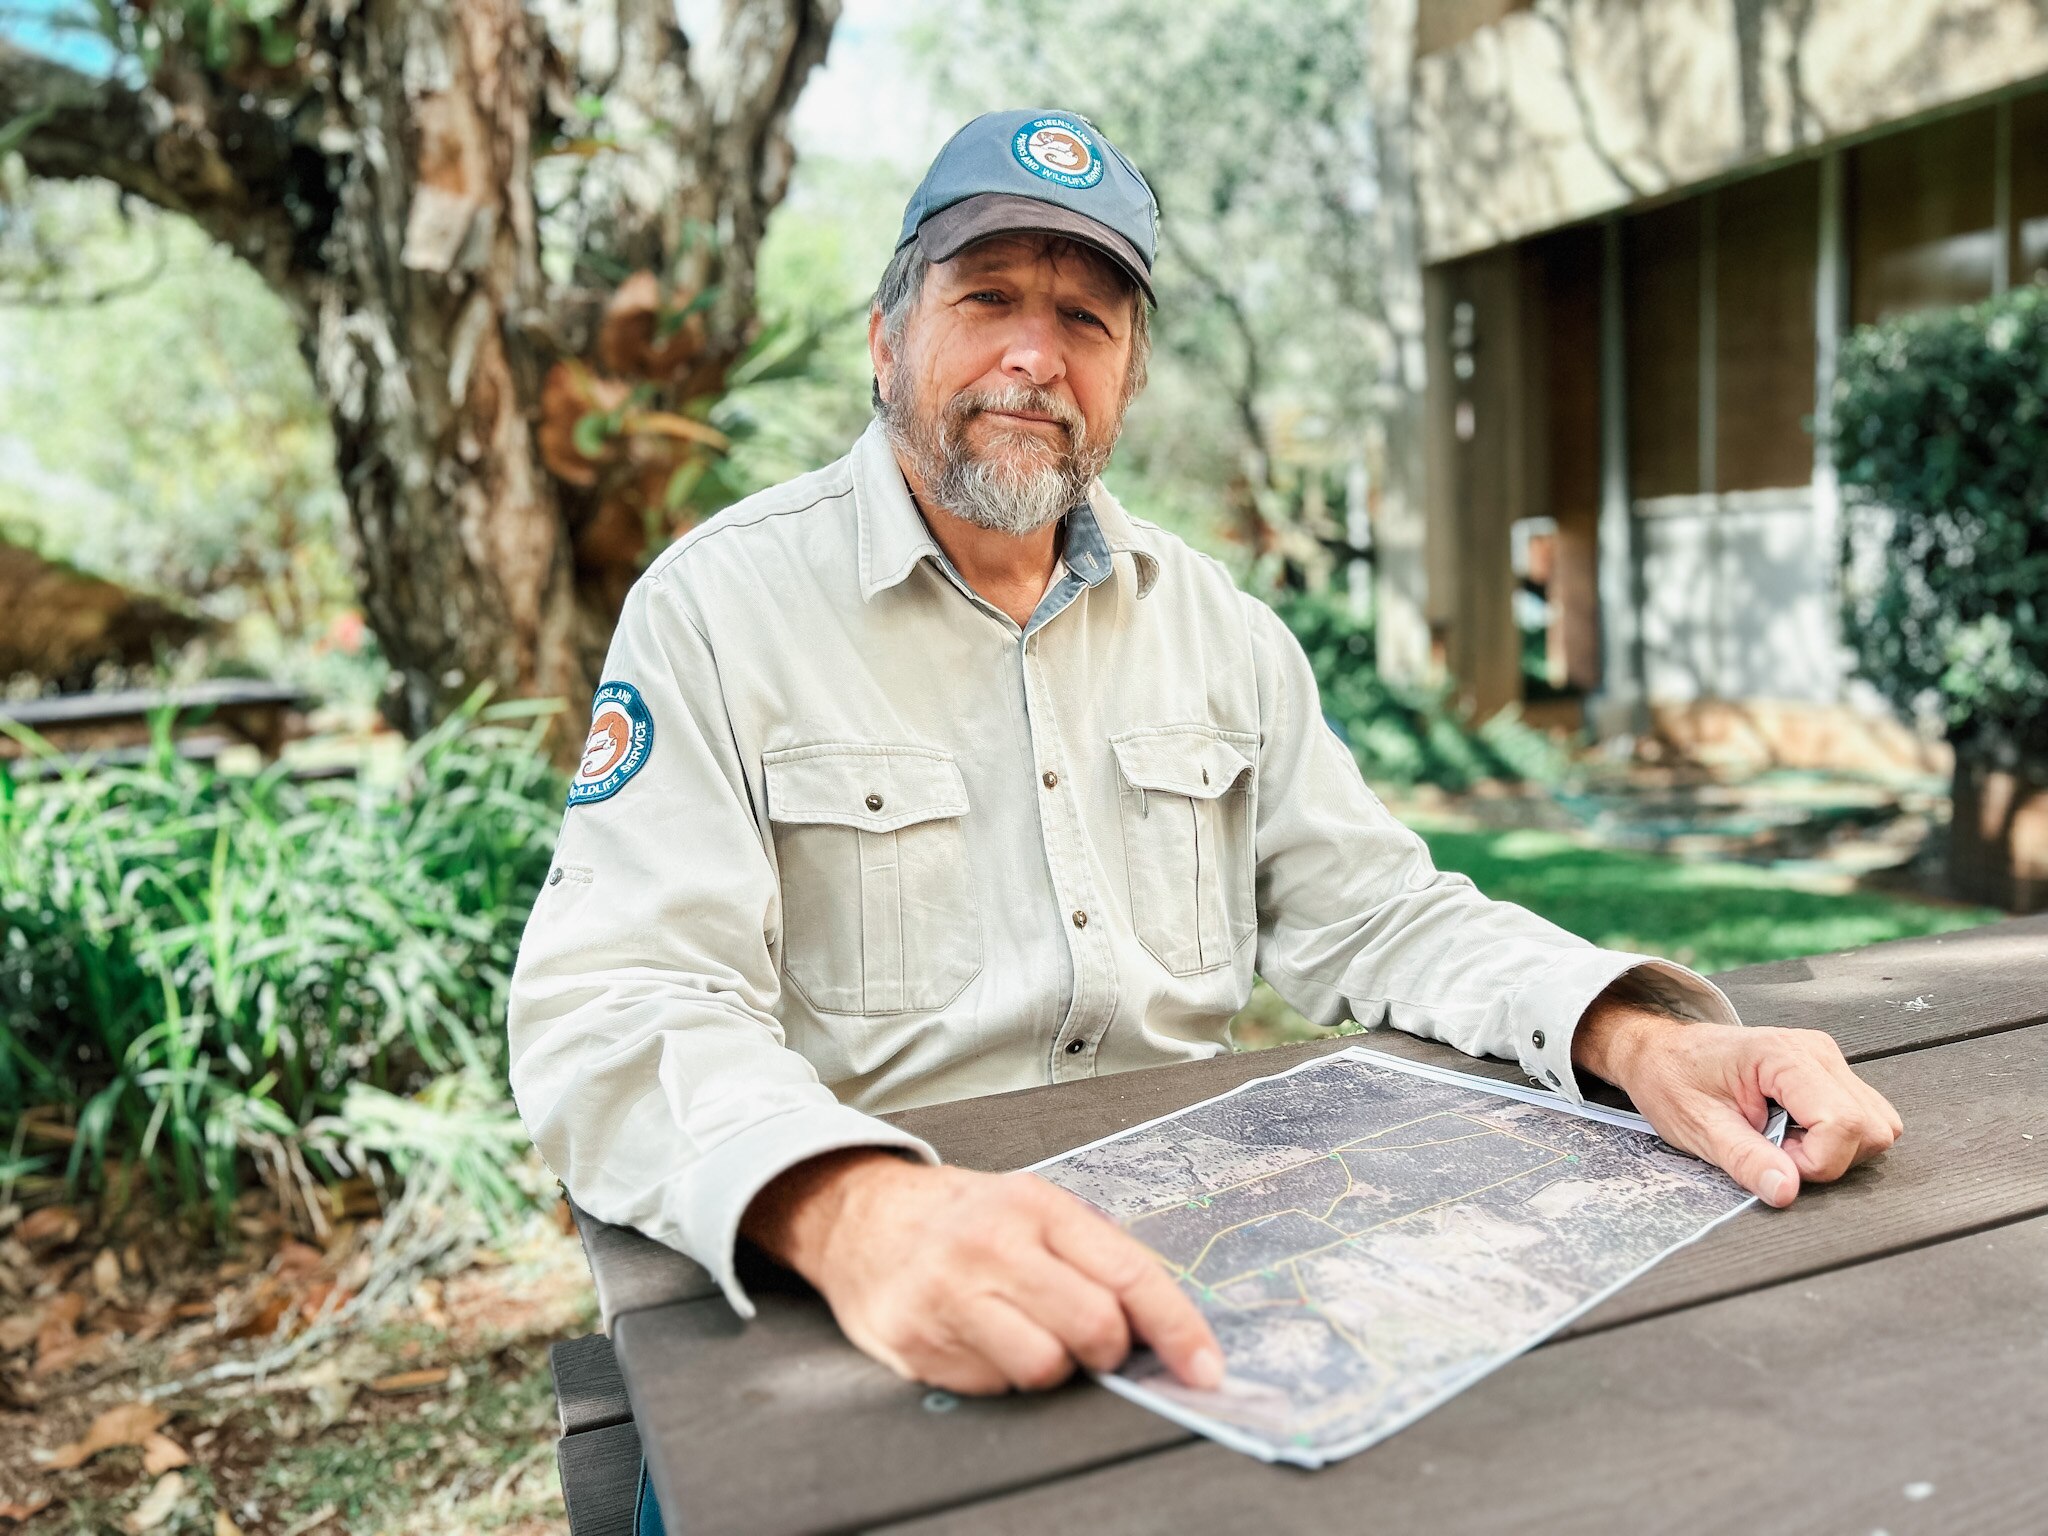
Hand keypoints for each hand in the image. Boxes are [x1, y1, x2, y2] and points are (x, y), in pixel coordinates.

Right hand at [742, 1149, 1223, 1394]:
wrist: (859, 1218)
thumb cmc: (962, 1217)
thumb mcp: (1032, 1208)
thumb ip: (1094, 1256)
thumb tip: (1164, 1326)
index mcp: (1035, 1207)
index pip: (1128, 1275)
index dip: (1177, 1329)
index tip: (1206, 1368)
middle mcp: (991, 1247)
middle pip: (1094, 1329)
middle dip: (1108, 1350)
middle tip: (1092, 1339)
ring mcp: (949, 1297)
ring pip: (1044, 1368)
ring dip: (1052, 1365)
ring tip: (1026, 1331)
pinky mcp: (917, 1343)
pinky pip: (992, 1386)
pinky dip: (1000, 1374)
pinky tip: (980, 1337)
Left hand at [1572, 1002, 1902, 1207]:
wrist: (1660, 1051)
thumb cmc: (1673, 1079)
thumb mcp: (1699, 1127)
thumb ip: (1746, 1160)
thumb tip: (1787, 1191)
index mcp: (1783, 1056)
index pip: (1843, 1124)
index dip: (1813, 1161)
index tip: (1771, 1157)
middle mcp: (1817, 1051)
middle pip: (1869, 1129)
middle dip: (1827, 1158)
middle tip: (1773, 1149)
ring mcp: (1828, 1060)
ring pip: (1876, 1126)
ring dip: (1835, 1149)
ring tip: (1780, 1138)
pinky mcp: (1829, 1073)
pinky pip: (1863, 1118)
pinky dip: (1836, 1139)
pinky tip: (1792, 1131)